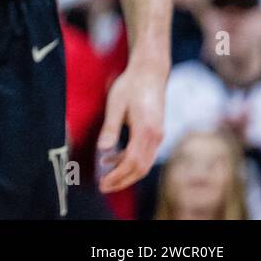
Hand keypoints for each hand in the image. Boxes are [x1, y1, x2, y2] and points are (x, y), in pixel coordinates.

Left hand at [97, 59, 166, 192]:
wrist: (150, 72)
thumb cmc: (130, 85)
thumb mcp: (115, 105)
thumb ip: (110, 128)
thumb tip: (103, 150)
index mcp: (146, 131)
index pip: (133, 162)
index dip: (118, 176)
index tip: (103, 183)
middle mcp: (156, 137)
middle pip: (141, 168)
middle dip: (122, 180)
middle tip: (103, 187)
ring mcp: (158, 136)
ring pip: (143, 163)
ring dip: (125, 172)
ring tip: (105, 177)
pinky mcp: (154, 133)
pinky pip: (143, 154)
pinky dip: (128, 160)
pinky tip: (110, 159)